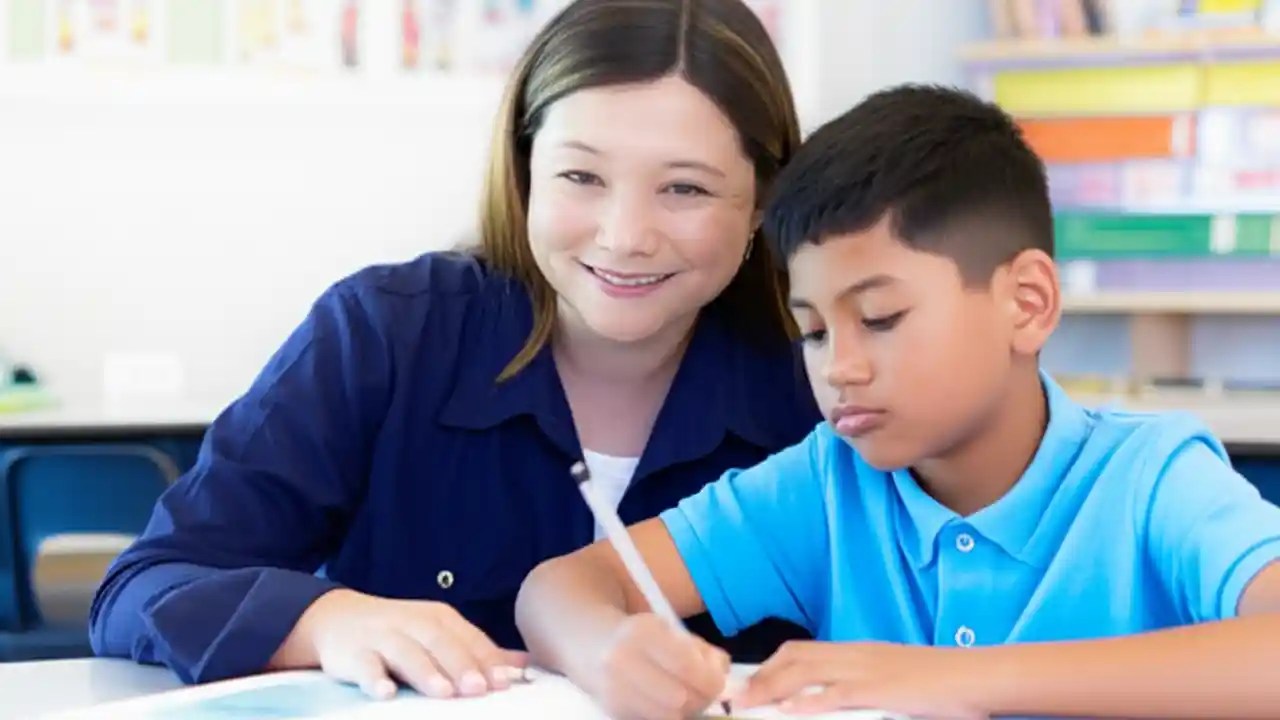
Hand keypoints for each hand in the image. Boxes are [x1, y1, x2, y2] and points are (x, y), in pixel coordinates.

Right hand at [273, 589, 528, 699]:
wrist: (336, 618)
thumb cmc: (400, 633)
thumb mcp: (439, 634)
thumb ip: (477, 651)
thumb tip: (524, 665)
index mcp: (440, 619)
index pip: (468, 638)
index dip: (487, 659)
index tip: (507, 682)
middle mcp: (413, 623)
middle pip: (441, 643)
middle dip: (462, 666)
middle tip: (480, 689)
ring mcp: (382, 637)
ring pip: (406, 653)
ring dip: (425, 672)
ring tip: (443, 693)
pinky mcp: (353, 653)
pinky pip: (364, 666)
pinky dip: (374, 678)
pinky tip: (386, 693)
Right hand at [585, 613, 731, 719]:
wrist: (592, 644)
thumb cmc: (642, 637)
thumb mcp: (671, 631)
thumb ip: (702, 651)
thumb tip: (724, 675)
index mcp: (643, 632)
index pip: (687, 666)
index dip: (711, 680)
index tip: (718, 682)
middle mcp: (623, 660)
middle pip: (680, 697)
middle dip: (702, 699)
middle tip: (706, 693)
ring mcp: (614, 689)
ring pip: (669, 716)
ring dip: (687, 711)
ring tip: (688, 698)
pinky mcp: (612, 710)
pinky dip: (669, 716)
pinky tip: (669, 704)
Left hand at [733, 641, 987, 719]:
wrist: (975, 676)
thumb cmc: (942, 683)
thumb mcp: (895, 679)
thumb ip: (863, 687)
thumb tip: (834, 702)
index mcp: (859, 652)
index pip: (802, 650)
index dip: (771, 665)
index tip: (751, 681)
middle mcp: (856, 655)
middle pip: (794, 657)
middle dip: (762, 675)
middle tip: (739, 695)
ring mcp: (866, 671)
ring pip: (804, 672)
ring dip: (771, 687)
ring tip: (747, 704)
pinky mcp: (879, 690)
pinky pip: (834, 695)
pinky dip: (807, 702)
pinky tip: (787, 711)